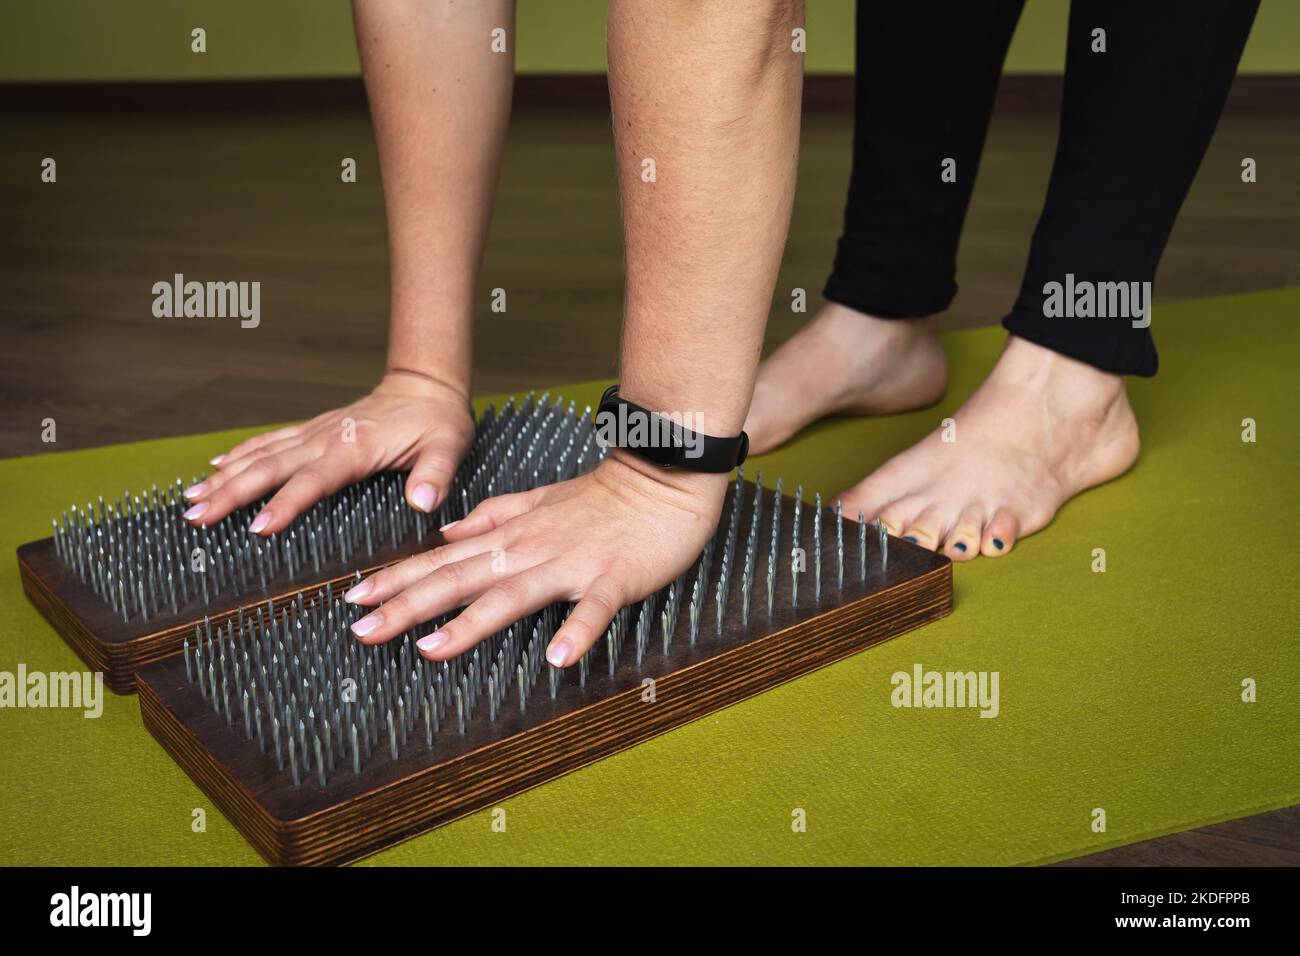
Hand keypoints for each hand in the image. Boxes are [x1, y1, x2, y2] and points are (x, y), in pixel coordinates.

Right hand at [182, 370, 475, 534]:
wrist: (426, 387)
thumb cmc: (439, 422)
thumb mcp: (449, 447)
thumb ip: (436, 475)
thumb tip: (424, 502)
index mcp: (355, 449)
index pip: (314, 480)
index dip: (286, 504)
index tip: (257, 527)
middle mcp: (326, 439)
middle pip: (270, 467)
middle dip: (231, 493)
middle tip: (196, 517)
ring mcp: (315, 433)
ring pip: (260, 454)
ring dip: (224, 477)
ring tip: (190, 500)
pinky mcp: (312, 431)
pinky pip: (268, 442)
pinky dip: (238, 456)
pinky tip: (214, 470)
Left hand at [343, 451, 727, 666]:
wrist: (663, 475)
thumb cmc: (603, 496)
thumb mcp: (539, 500)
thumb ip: (492, 515)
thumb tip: (447, 531)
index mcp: (511, 535)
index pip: (443, 558)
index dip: (397, 579)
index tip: (353, 600)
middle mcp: (530, 549)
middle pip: (461, 578)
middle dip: (409, 605)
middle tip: (362, 631)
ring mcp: (571, 564)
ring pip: (512, 594)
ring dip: (471, 623)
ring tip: (431, 651)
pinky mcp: (613, 578)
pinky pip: (592, 608)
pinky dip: (576, 632)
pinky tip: (558, 659)